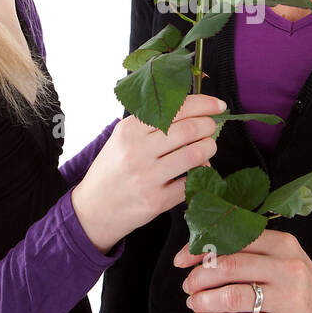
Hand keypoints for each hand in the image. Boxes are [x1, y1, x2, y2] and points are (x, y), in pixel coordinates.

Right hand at [71, 93, 225, 253]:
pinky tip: (200, 169)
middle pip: (190, 129)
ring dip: (210, 147)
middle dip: (210, 125)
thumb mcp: (123, 137)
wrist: (93, 209)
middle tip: (212, 127)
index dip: (204, 103)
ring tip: (208, 146)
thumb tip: (194, 107)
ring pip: (196, 154)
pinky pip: (192, 182)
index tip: (218, 105)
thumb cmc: (113, 168)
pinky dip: (202, 173)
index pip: (175, 107)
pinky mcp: (156, 201)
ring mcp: (147, 177)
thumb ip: (152, 121)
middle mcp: (137, 150)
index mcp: (130, 129)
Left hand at [174, 227, 311, 312]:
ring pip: (233, 296)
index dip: (201, 249)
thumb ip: (246, 251)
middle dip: (199, 276)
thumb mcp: (280, 257)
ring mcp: (288, 299)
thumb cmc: (296, 284)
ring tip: (193, 302)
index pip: (233, 239)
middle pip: (229, 266)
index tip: (181, 260)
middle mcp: (287, 268)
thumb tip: (197, 253)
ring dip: (204, 300)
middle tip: (188, 285)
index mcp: (282, 243)